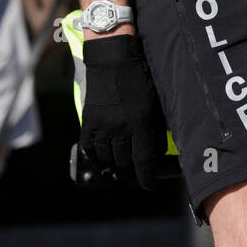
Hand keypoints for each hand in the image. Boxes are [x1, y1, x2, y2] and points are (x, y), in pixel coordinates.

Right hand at [79, 34, 166, 189]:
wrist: (112, 60)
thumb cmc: (139, 79)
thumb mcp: (154, 103)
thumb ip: (155, 128)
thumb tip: (157, 152)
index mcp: (141, 123)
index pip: (143, 161)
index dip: (146, 178)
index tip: (149, 185)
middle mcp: (120, 128)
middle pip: (123, 163)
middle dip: (130, 173)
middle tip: (134, 176)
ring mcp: (102, 126)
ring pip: (106, 158)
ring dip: (112, 168)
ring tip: (118, 171)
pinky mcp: (88, 121)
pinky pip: (89, 148)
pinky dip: (94, 158)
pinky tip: (100, 161)